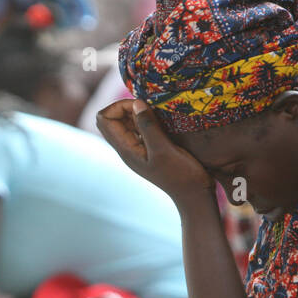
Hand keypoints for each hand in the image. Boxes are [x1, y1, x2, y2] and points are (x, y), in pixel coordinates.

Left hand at [97, 98, 212, 203]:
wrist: (193, 194)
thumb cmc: (180, 174)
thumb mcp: (163, 149)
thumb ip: (148, 126)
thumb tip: (136, 103)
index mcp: (125, 149)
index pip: (104, 119)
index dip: (119, 106)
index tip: (141, 106)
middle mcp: (126, 148)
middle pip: (110, 119)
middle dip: (125, 107)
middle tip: (148, 107)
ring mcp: (137, 149)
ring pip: (124, 122)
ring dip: (136, 113)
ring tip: (157, 112)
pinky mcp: (148, 149)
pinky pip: (138, 128)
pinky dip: (145, 119)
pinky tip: (161, 120)